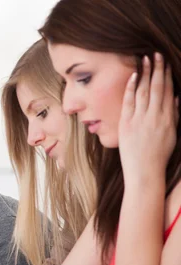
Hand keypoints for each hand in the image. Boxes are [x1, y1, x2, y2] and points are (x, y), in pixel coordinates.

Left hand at [119, 53, 177, 181]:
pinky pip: (129, 102)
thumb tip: (177, 97)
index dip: (167, 75)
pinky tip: (134, 76)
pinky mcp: (127, 124)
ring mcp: (141, 120)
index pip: (168, 91)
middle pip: (158, 87)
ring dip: (145, 74)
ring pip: (144, 92)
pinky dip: (132, 88)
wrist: (144, 171)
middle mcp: (156, 116)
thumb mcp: (172, 134)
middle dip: (157, 69)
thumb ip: (174, 115)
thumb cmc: (159, 155)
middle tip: (156, 54)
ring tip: (145, 59)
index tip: (165, 63)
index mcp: (168, 118)